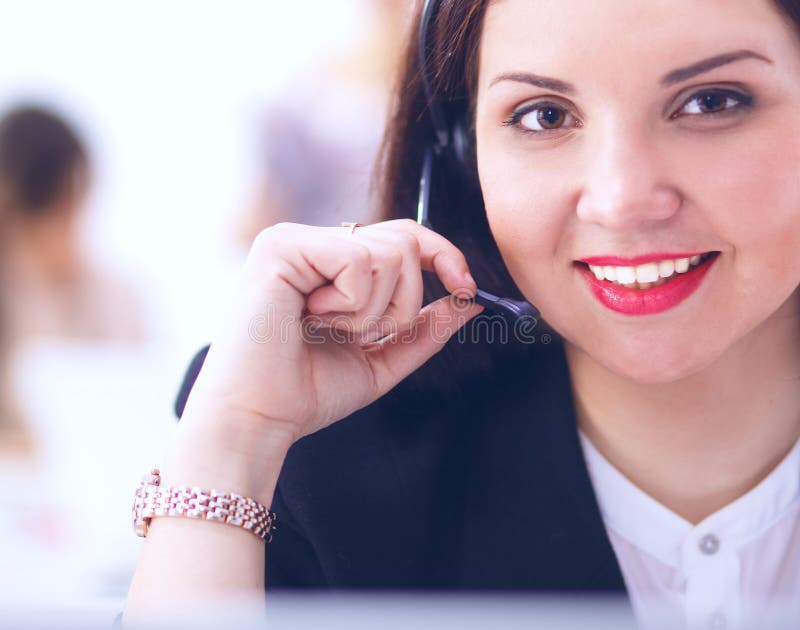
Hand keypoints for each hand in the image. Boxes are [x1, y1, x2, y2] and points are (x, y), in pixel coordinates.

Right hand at [181, 219, 483, 449]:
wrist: (259, 418)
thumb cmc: (307, 392)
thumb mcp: (382, 359)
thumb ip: (424, 328)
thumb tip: (470, 300)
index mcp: (332, 263)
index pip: (403, 235)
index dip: (443, 255)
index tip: (467, 288)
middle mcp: (312, 241)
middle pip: (405, 240)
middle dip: (404, 302)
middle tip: (363, 335)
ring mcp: (294, 239)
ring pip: (388, 252)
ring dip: (374, 310)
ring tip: (329, 330)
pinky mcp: (281, 246)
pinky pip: (358, 261)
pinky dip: (352, 305)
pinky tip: (313, 320)